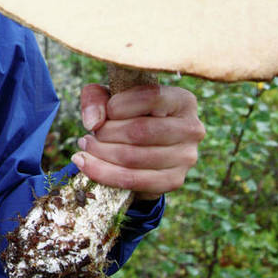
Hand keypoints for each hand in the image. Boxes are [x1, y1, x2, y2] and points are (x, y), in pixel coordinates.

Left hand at [73, 83, 203, 200]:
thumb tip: (93, 122)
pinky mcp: (175, 180)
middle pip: (139, 131)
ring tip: (85, 147)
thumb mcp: (110, 97)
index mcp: (182, 100)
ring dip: (100, 153)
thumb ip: (96, 98)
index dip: (119, 105)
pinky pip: (133, 180)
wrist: (143, 150)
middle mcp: (191, 128)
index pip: (151, 98)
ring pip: (133, 157)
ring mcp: (186, 157)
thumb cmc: (127, 115)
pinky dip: (103, 173)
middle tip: (87, 136)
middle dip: (105, 134)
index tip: (106, 111)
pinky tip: (86, 164)